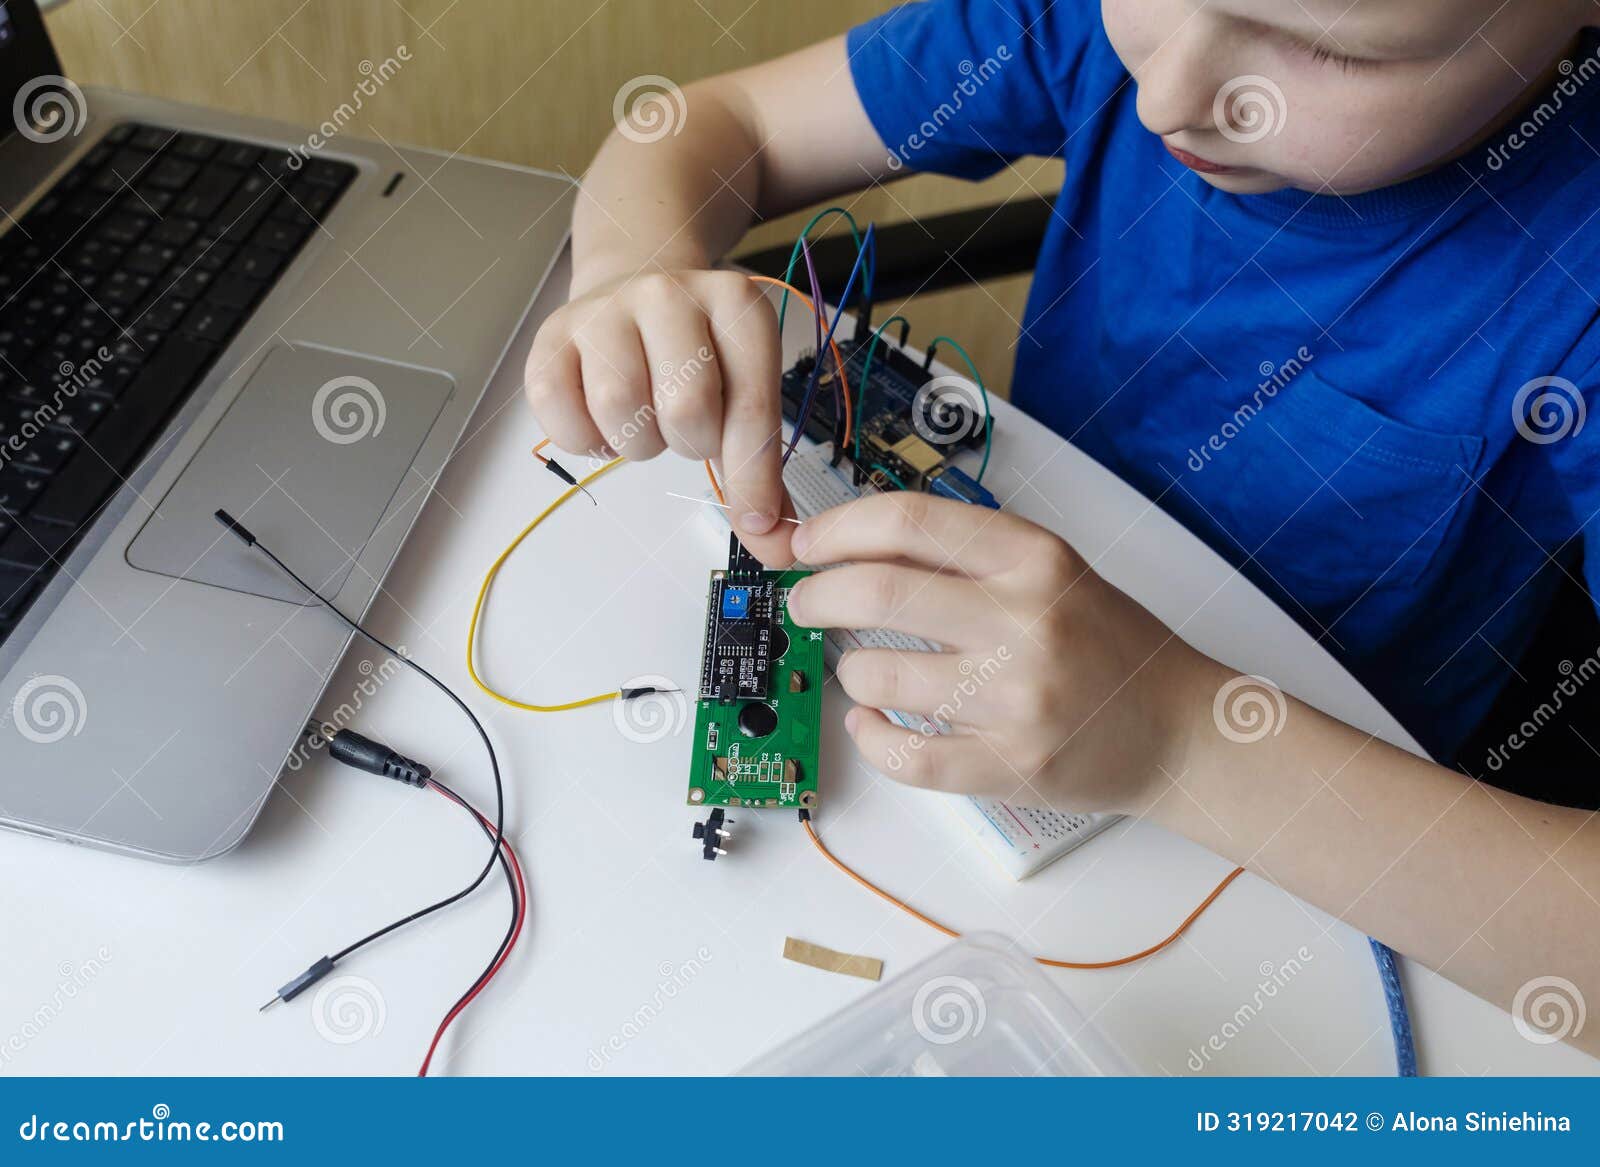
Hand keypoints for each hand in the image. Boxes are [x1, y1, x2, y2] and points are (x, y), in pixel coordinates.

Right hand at [524, 267, 793, 563]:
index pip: (752, 406)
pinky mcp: (551, 336)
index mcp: (735, 304)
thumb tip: (779, 547)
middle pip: (686, 408)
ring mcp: (606, 310)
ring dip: (636, 442)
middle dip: (689, 444)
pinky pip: (561, 413)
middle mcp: (671, 294)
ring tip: (644, 421)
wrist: (631, 286)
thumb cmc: (694, 357)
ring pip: (619, 407)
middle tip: (682, 429)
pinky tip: (602, 422)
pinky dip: (584, 440)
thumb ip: (762, 473)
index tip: (755, 520)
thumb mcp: (741, 395)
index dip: (753, 476)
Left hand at [783, 493, 1210, 812]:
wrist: (1182, 730)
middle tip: (806, 604)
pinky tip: (871, 723)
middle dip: (817, 597)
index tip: (805, 543)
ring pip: (877, 676)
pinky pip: (903, 754)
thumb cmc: (1109, 646)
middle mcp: (1025, 620)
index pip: (907, 521)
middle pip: (875, 592)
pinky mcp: (1009, 765)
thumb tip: (853, 544)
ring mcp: (1017, 698)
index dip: (836, 530)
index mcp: (1034, 558)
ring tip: (863, 670)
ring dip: (850, 672)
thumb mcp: (1053, 572)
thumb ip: (966, 554)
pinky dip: (869, 737)